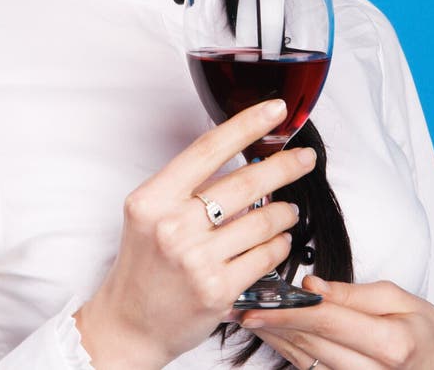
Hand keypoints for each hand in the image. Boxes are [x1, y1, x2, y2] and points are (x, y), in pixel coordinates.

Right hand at [73, 99, 316, 369]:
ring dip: (285, 211)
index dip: (247, 124)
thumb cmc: (144, 263)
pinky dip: (279, 244)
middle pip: (245, 182)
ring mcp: (196, 260)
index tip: (274, 110)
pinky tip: (278, 240)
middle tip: (304, 158)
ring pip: (262, 220)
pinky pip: (265, 256)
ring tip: (289, 209)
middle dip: (284, 166)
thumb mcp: (151, 212)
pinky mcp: (218, 290)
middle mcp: (173, 226)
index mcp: (153, 199)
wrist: (129, 323)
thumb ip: (188, 185)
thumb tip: (242, 152)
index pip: (209, 148)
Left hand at [241, 275, 433, 368]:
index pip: (327, 322)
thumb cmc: (428, 332)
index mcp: (390, 342)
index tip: (258, 305)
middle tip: (240, 308)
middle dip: (273, 326)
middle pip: (311, 344)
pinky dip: (291, 353)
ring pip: (307, 361)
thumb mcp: (401, 299)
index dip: (288, 312)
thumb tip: (313, 286)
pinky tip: (274, 336)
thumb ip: (354, 294)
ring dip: (275, 340)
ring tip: (249, 319)